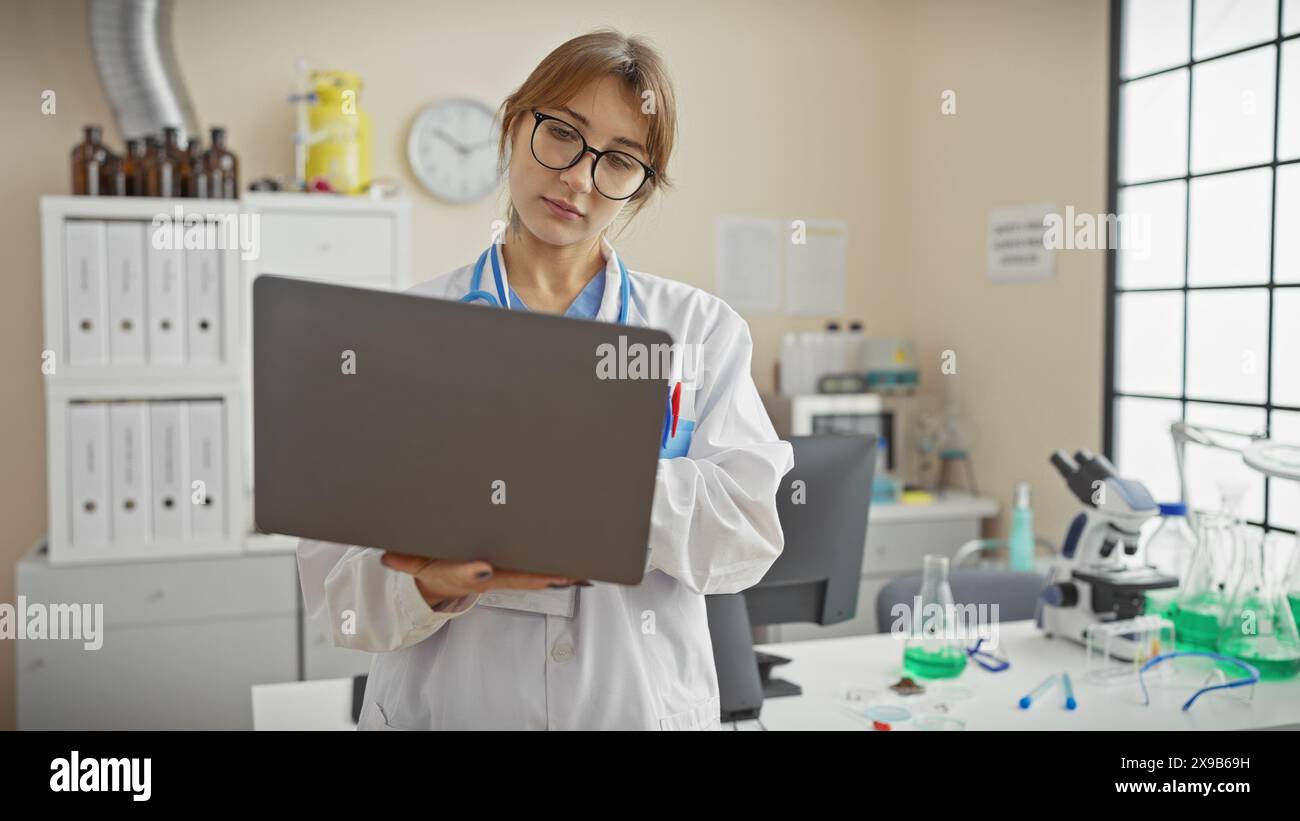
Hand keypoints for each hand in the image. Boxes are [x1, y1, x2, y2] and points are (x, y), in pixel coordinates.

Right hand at [380, 552, 579, 607]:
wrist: (435, 582)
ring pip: (529, 577)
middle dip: (536, 576)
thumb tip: (388, 556)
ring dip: (554, 575)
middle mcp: (484, 577)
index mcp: (458, 572)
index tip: (484, 568)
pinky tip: (574, 570)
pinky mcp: (509, 574)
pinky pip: (534, 573)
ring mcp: (499, 577)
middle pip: (512, 578)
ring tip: (578, 571)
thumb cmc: (427, 566)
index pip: (467, 572)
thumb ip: (403, 560)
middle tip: (561, 574)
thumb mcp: (411, 563)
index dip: (473, 571)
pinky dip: (554, 572)